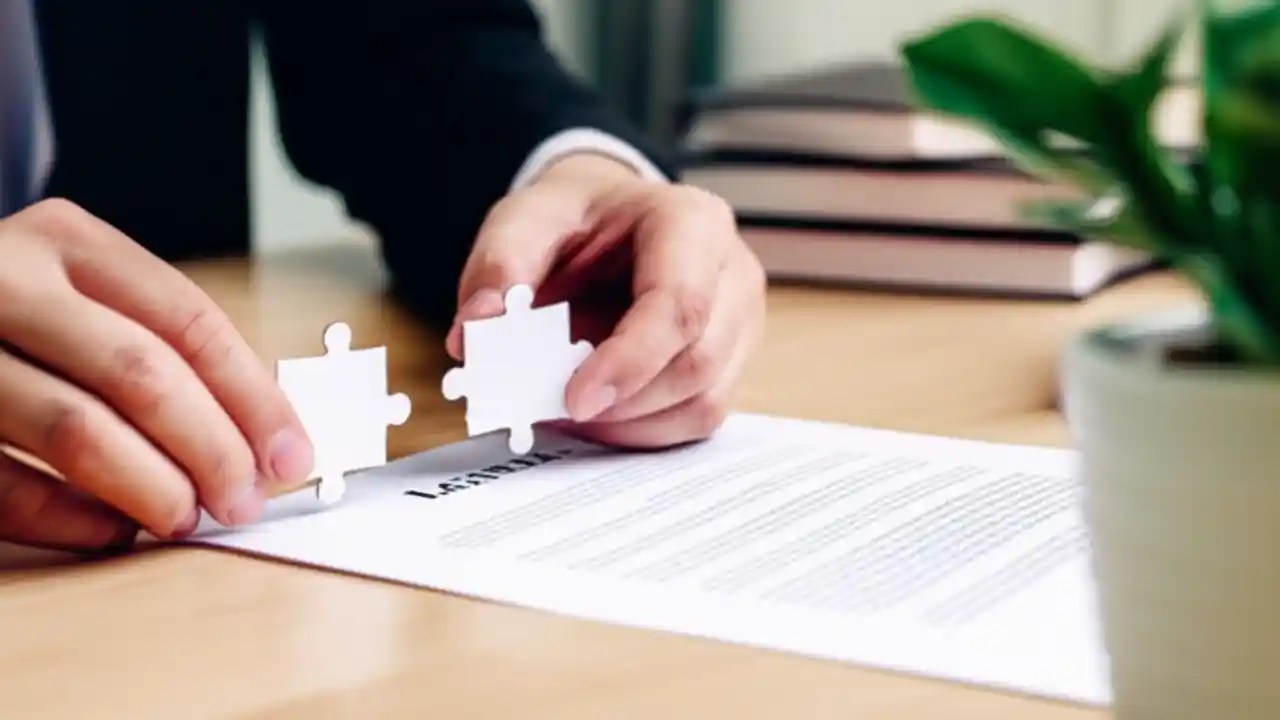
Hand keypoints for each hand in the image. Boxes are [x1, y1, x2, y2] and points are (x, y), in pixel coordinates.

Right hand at [0, 200, 313, 552]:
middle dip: (210, 449)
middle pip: (140, 373)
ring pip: (74, 430)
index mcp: (68, 241)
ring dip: (148, 488)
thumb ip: (159, 343)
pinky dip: (69, 519)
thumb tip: (260, 435)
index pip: (189, 322)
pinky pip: (6, 484)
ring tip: (185, 518)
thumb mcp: (83, 290)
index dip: (253, 398)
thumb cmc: (16, 310)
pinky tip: (111, 532)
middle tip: (244, 501)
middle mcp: (7, 281)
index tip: (292, 455)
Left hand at [446, 154, 765, 447]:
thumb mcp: (525, 219)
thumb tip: (476, 330)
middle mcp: (732, 273)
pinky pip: (696, 419)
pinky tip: (599, 413)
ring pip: (702, 401)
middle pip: (697, 362)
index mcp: (692, 222)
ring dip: (629, 423)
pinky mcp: (730, 364)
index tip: (573, 400)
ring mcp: (740, 323)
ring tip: (569, 407)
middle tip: (551, 407)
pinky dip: (642, 431)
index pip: (679, 305)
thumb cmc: (574, 219)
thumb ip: (499, 265)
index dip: (629, 361)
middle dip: (622, 401)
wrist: (607, 222)